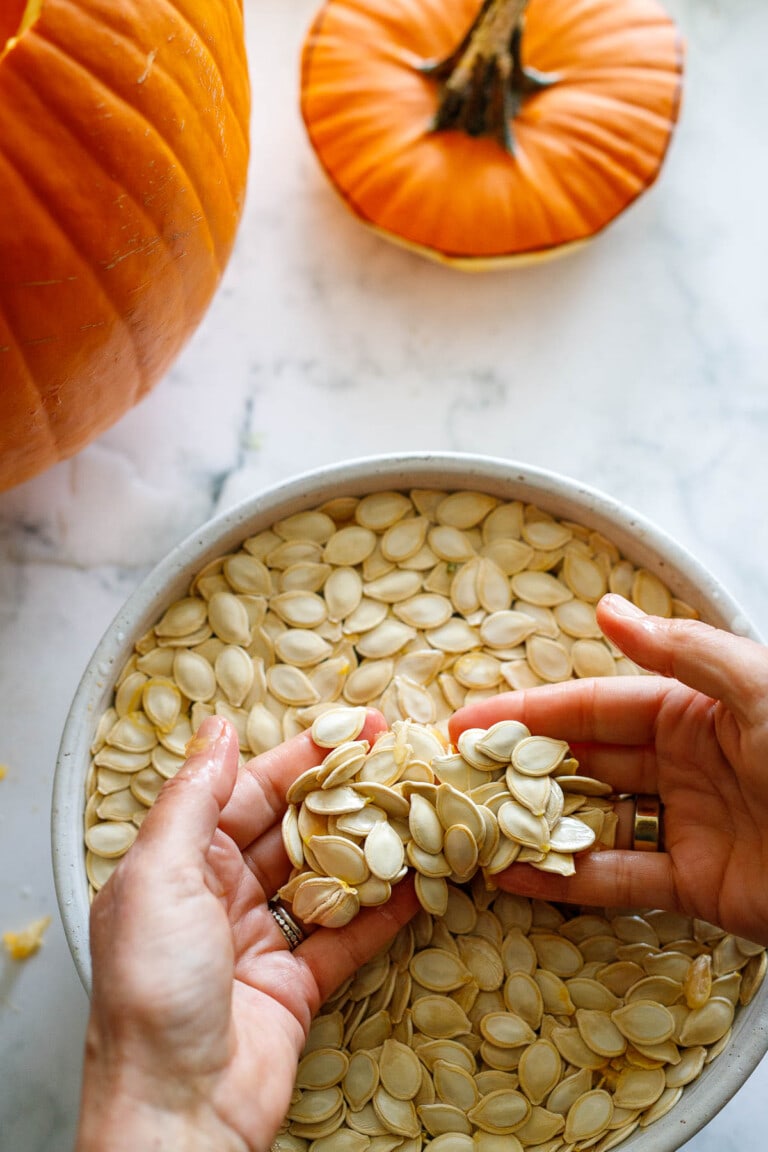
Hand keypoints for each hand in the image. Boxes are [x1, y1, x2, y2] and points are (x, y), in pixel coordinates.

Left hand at [77, 713, 417, 1151]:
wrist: (176, 1112)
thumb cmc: (151, 991)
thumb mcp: (158, 876)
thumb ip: (193, 799)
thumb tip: (216, 731)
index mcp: (180, 862)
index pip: (249, 791)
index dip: (303, 757)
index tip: (356, 729)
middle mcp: (219, 894)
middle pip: (293, 828)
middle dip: (345, 794)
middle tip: (401, 762)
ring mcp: (261, 938)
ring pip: (326, 876)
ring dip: (371, 845)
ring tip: (422, 810)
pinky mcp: (296, 983)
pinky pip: (347, 933)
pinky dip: (385, 907)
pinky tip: (422, 880)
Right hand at [449, 593, 767, 946]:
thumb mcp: (757, 688)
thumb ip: (682, 651)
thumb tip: (607, 610)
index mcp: (693, 708)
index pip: (593, 707)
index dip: (527, 714)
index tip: (467, 724)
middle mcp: (683, 763)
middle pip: (583, 763)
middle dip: (518, 771)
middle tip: (451, 781)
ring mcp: (688, 825)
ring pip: (593, 821)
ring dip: (533, 825)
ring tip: (468, 831)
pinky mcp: (699, 886)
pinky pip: (622, 880)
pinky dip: (567, 881)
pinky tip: (514, 878)